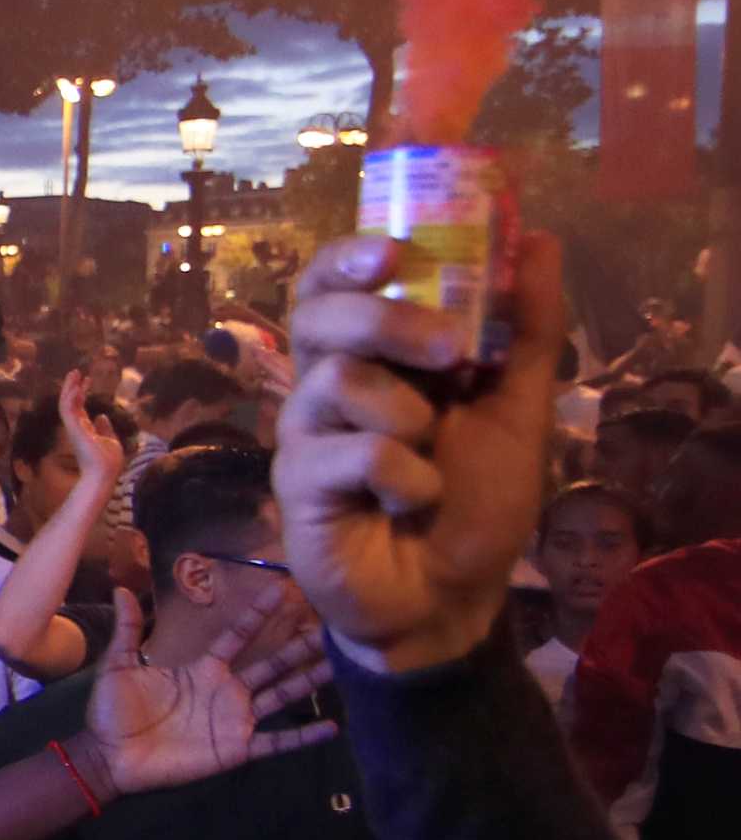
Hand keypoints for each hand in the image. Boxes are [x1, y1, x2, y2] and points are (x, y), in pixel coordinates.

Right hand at [58, 369, 124, 483]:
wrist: (104, 475)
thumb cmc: (108, 462)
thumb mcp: (110, 441)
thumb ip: (105, 429)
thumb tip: (102, 416)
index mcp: (84, 430)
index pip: (80, 408)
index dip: (82, 393)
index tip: (88, 380)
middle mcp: (76, 427)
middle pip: (70, 403)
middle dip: (72, 386)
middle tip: (76, 372)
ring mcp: (73, 428)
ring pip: (66, 403)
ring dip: (69, 388)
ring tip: (74, 373)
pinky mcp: (73, 429)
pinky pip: (67, 410)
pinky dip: (70, 397)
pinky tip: (75, 386)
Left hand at [75, 587, 332, 795]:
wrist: (110, 757)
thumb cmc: (114, 711)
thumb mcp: (119, 665)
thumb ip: (129, 630)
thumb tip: (122, 588)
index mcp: (201, 669)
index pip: (237, 636)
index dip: (258, 615)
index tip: (282, 590)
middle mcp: (226, 691)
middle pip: (271, 664)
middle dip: (298, 648)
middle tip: (328, 629)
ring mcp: (234, 720)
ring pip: (281, 697)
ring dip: (309, 683)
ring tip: (338, 667)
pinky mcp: (236, 749)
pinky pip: (276, 742)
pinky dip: (304, 736)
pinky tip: (331, 727)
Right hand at [275, 232, 566, 674]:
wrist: (451, 598)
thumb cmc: (475, 501)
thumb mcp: (516, 410)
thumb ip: (526, 332)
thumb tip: (540, 241)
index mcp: (370, 357)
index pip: (330, 284)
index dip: (348, 257)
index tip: (391, 248)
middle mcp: (325, 384)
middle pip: (322, 316)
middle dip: (389, 321)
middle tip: (453, 352)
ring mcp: (305, 434)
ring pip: (338, 381)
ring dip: (408, 415)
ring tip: (432, 453)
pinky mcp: (298, 487)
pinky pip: (354, 454)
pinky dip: (406, 477)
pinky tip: (414, 500)